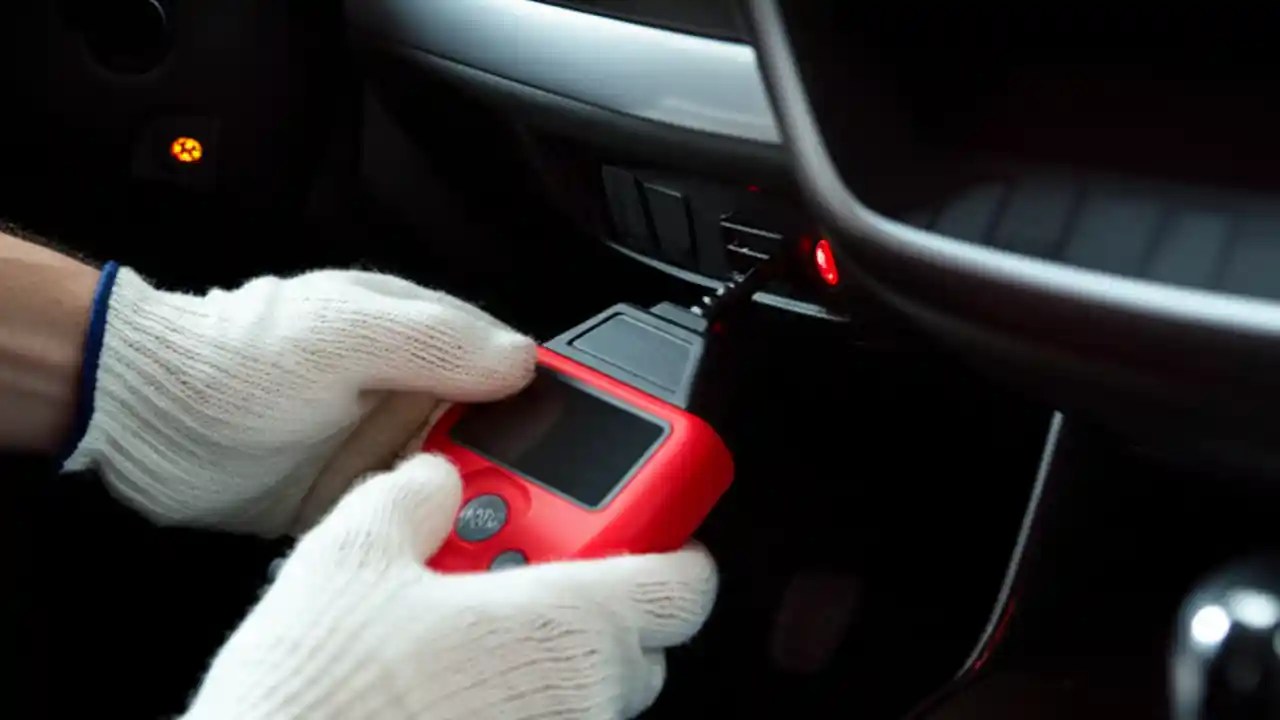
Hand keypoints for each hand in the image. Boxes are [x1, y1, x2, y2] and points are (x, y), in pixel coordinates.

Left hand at [63, 267, 534, 535]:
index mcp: (421, 334)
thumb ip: (432, 342)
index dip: (549, 403)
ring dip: (469, 505)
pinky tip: (427, 543)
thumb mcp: (341, 335)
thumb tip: (521, 360)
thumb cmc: (234, 358)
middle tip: (506, 498)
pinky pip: (413, 517)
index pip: (513, 366)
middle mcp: (412, 388)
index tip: (569, 443)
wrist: (150, 419)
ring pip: (460, 479)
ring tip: (467, 525)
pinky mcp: (358, 492)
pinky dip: (424, 532)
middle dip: (508, 469)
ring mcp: (384, 442)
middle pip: (495, 432)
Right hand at [183, 455, 718, 719]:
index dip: (674, 543)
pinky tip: (450, 676)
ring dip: (547, 647)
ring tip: (464, 620)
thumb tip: (434, 480)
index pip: (683, 584)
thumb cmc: (319, 698)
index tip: (655, 518)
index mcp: (567, 629)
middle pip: (637, 636)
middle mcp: (581, 700)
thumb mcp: (349, 558)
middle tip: (521, 558)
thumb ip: (412, 496)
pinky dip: (518, 693)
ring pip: (588, 687)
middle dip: (592, 591)